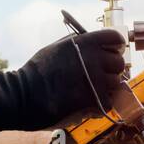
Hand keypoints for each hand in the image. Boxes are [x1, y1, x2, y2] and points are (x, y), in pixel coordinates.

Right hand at [0, 28, 126, 133]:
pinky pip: (109, 102)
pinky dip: (101, 105)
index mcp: (84, 42)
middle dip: (111, 69)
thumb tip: (95, 43)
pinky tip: (88, 104)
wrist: (24, 96)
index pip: (115, 38)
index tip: (112, 52)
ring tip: (92, 91)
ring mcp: (95, 80)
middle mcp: (93, 58)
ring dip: (107, 88)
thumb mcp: (57, 48)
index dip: (115, 46)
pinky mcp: (94, 100)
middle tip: (101, 75)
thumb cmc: (38, 72)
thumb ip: (78, 44)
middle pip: (119, 62)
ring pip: (116, 83)